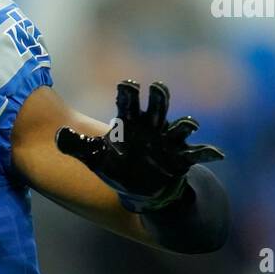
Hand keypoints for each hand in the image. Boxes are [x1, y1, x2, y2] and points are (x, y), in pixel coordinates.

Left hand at [55, 80, 222, 212]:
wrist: (140, 189)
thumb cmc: (118, 166)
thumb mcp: (94, 158)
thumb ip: (76, 145)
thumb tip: (57, 134)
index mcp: (129, 123)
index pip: (128, 103)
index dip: (128, 93)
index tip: (127, 84)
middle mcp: (151, 128)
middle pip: (156, 107)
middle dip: (158, 98)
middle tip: (157, 87)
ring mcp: (167, 142)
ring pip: (178, 128)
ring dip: (185, 125)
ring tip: (189, 124)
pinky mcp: (180, 159)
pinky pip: (196, 154)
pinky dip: (207, 153)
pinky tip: (217, 154)